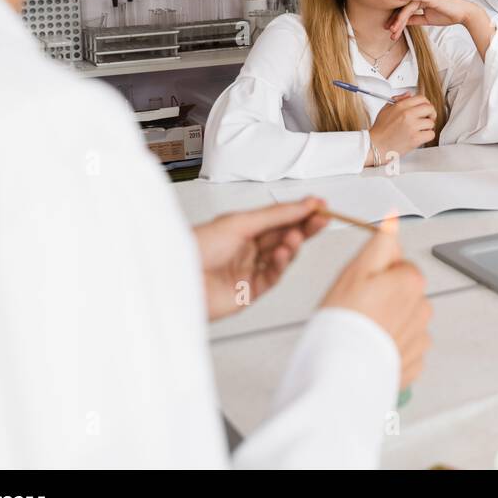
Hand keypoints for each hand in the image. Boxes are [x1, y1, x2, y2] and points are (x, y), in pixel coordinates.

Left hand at [195, 197, 330, 320]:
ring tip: (295, 237)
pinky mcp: (249, 292)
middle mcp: (248, 249)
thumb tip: (303, 205)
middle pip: (284, 237)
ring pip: (282, 257)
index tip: (320, 206)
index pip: (279, 219)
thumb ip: (275, 216)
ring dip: (291, 246)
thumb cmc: (196, 247)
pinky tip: (282, 254)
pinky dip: (280, 265)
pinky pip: (272, 277)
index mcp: (243, 229)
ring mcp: (249, 270)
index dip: (300, 212)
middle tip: (322, 219)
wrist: (176, 278)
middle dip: (304, 228)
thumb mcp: (240, 223)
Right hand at [321, 215, 432, 388]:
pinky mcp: (413, 363)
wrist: (339, 373)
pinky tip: (370, 348)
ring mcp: (419, 338)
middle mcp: (422, 309)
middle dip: (383, 297)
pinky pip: (403, 347)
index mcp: (412, 282)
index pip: (398, 264)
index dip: (375, 273)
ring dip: (387, 322)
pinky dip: (389, 347)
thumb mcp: (356, 269)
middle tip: (356, 309)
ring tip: (361, 332)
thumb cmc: (343, 322)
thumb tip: (394, 218)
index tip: (359, 286)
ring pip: (403, 320)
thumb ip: (380, 242)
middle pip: (403, 292)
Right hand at [368, 92, 436, 160]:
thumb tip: (409, 95)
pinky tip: (421, 136)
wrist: (376, 145)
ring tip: (421, 129)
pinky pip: (430, 134)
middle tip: (428, 118)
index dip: (426, 103)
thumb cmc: (380, 130)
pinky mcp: (415, 139)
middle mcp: (407, 115)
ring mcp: (412, 127)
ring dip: (428, 126)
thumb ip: (398, 100)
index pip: (421, 98)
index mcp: (401, 106)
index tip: (425, 108)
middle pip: (430, 108)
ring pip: (431, 122)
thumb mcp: (386, 109)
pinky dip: (427, 136)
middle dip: (431, 113)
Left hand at [388, 0, 495, 57]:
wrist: (463, 14)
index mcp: (419, 1)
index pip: (404, 11)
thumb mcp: (427, 19)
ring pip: (407, 7)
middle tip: (391, 34)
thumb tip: (403, 22)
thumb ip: (415, 19)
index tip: (391, 32)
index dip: (396, 21)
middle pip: (403, 9)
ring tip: (394, 29)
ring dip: (400, 18)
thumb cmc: (447, 14)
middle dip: (396, 22)